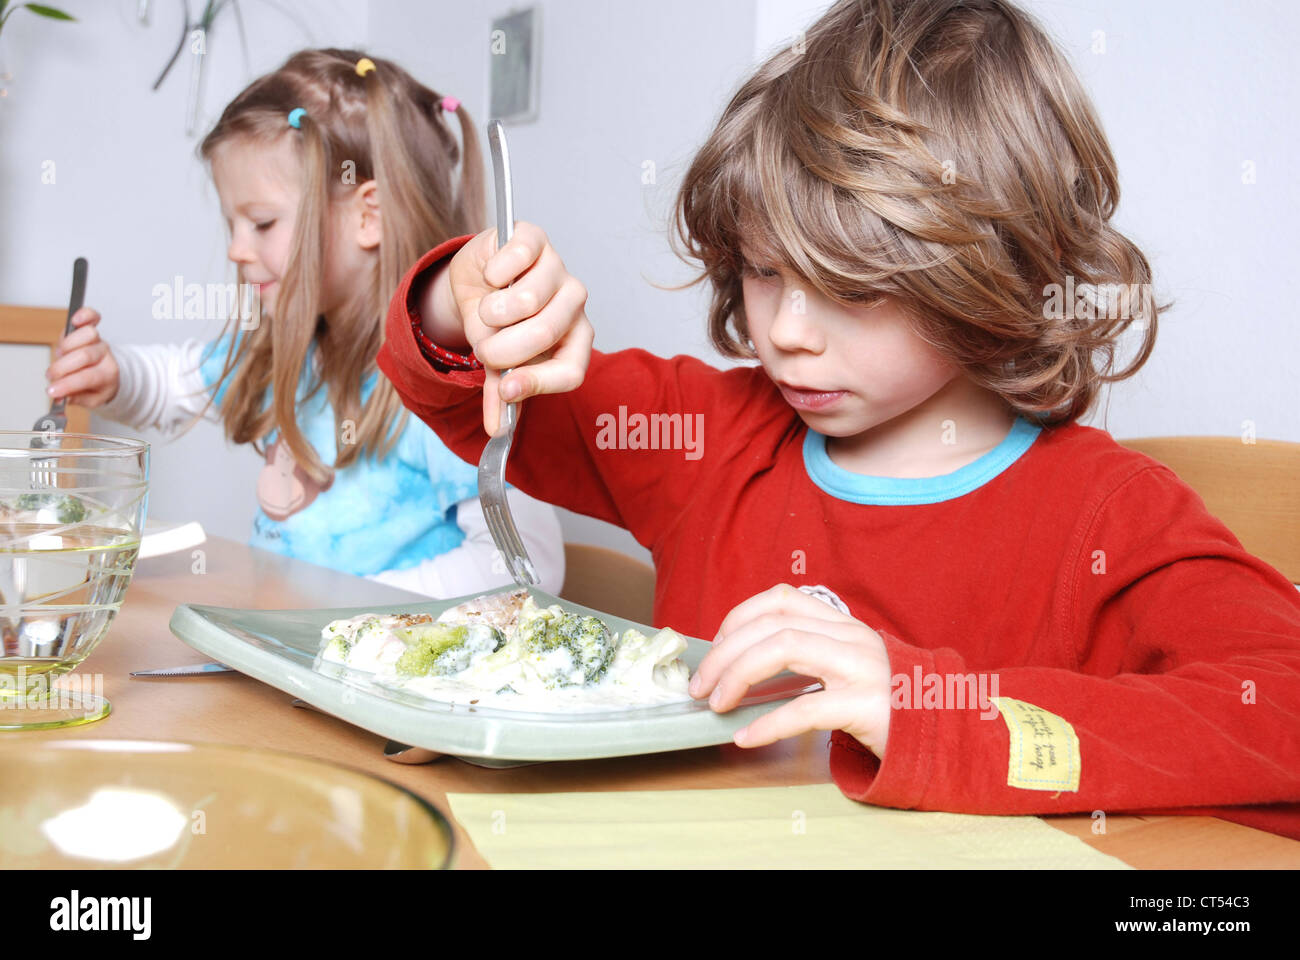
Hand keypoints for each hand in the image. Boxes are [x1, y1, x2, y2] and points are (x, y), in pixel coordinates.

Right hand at [44, 307, 119, 407]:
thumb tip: (62, 395)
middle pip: (83, 356)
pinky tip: (75, 321)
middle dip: (61, 367)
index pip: (86, 378)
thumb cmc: (100, 385)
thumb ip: (78, 398)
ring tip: (60, 356)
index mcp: (108, 374)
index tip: (52, 391)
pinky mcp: (90, 328)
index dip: (66, 384)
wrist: (112, 372)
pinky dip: (84, 315)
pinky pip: (91, 317)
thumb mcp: (93, 399)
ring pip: (85, 335)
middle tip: (51, 376)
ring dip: (66, 346)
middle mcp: (104, 355)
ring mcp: (97, 340)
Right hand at [441, 223, 593, 436]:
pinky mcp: (535, 238)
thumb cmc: (498, 322)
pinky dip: (492, 274)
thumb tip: (497, 431)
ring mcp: (558, 267)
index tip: (505, 389)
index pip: (571, 370)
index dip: (538, 383)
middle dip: (502, 349)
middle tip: (484, 350)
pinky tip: (491, 277)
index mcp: (574, 339)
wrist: (478, 277)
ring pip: (526, 299)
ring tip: (486, 312)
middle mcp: (574, 303)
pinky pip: (516, 260)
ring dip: (491, 313)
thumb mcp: (498, 363)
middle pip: (544, 333)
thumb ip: (501, 395)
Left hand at [689, 583, 893, 756]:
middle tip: (700, 686)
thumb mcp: (849, 665)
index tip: (715, 647)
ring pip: (784, 649)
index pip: (781, 599)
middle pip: (773, 625)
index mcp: (843, 624)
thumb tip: (742, 665)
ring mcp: (861, 668)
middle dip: (725, 652)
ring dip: (738, 675)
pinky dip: (768, 723)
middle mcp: (851, 637)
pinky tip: (746, 737)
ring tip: (717, 704)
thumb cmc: (888, 702)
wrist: (945, 732)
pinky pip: (806, 709)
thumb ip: (809, 655)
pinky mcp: (867, 707)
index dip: (738, 618)